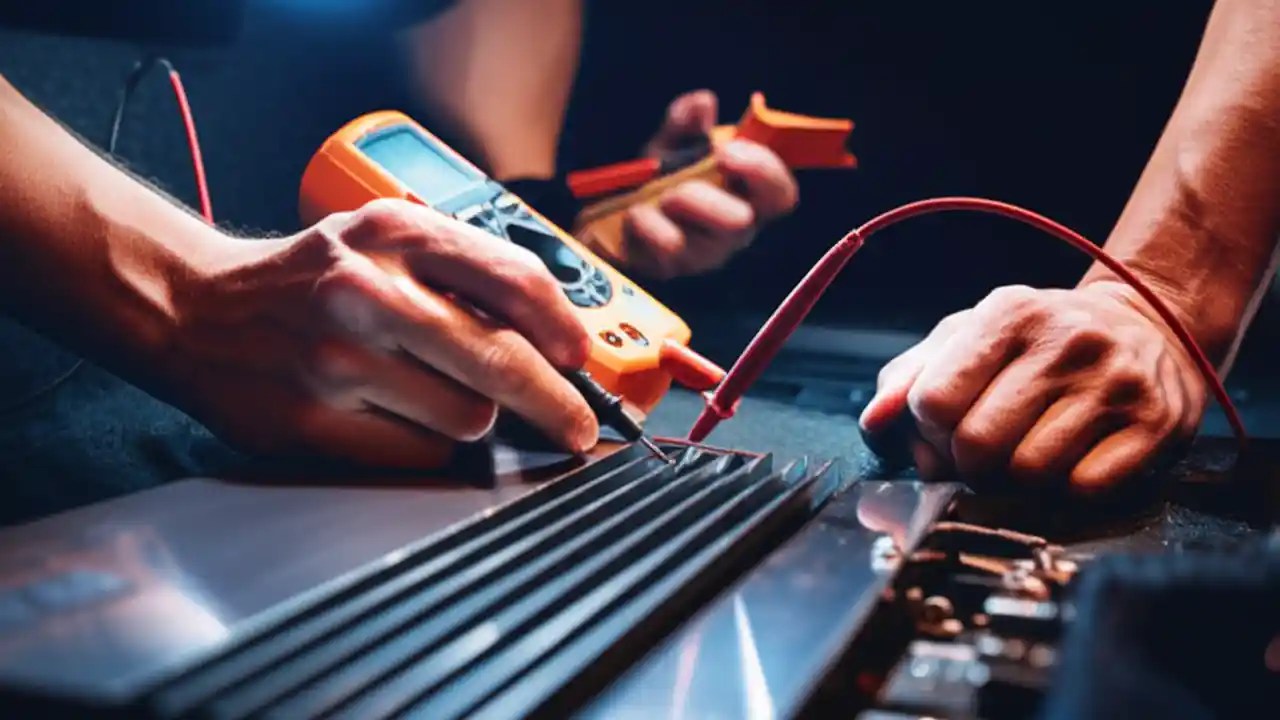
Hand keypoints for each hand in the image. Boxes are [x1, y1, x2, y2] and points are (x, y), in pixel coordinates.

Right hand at [166, 199, 598, 467]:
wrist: (195, 309)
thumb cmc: (309, 278)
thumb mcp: (382, 237)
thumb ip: (463, 269)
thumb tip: (556, 334)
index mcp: (394, 235)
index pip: (515, 281)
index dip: (564, 329)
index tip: (579, 359)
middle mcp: (367, 293)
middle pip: (502, 363)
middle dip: (557, 404)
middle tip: (576, 424)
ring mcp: (337, 362)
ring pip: (467, 418)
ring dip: (471, 418)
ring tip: (431, 394)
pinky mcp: (312, 423)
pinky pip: (417, 455)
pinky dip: (425, 446)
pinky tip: (396, 419)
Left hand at [619, 89, 798, 278]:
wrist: (617, 216)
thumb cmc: (661, 178)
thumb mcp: (672, 144)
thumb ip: (687, 122)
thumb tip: (702, 103)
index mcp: (746, 197)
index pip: (781, 194)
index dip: (763, 172)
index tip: (725, 152)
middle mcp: (733, 232)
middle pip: (740, 222)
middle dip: (706, 197)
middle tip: (679, 184)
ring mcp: (703, 255)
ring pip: (701, 242)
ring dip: (671, 210)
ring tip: (653, 197)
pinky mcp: (671, 269)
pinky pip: (664, 249)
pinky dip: (646, 223)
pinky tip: (634, 214)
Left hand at [858, 283, 1206, 493]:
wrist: (1150, 326)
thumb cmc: (1038, 343)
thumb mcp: (968, 337)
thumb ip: (910, 376)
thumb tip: (875, 422)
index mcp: (1009, 312)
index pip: (934, 402)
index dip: (930, 431)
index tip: (948, 427)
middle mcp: (1066, 341)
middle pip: (977, 445)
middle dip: (969, 464)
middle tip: (986, 453)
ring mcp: (1116, 382)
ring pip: (1028, 473)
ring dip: (1017, 481)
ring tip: (1029, 453)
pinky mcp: (1157, 423)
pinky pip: (1084, 489)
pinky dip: (1066, 490)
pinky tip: (1072, 461)